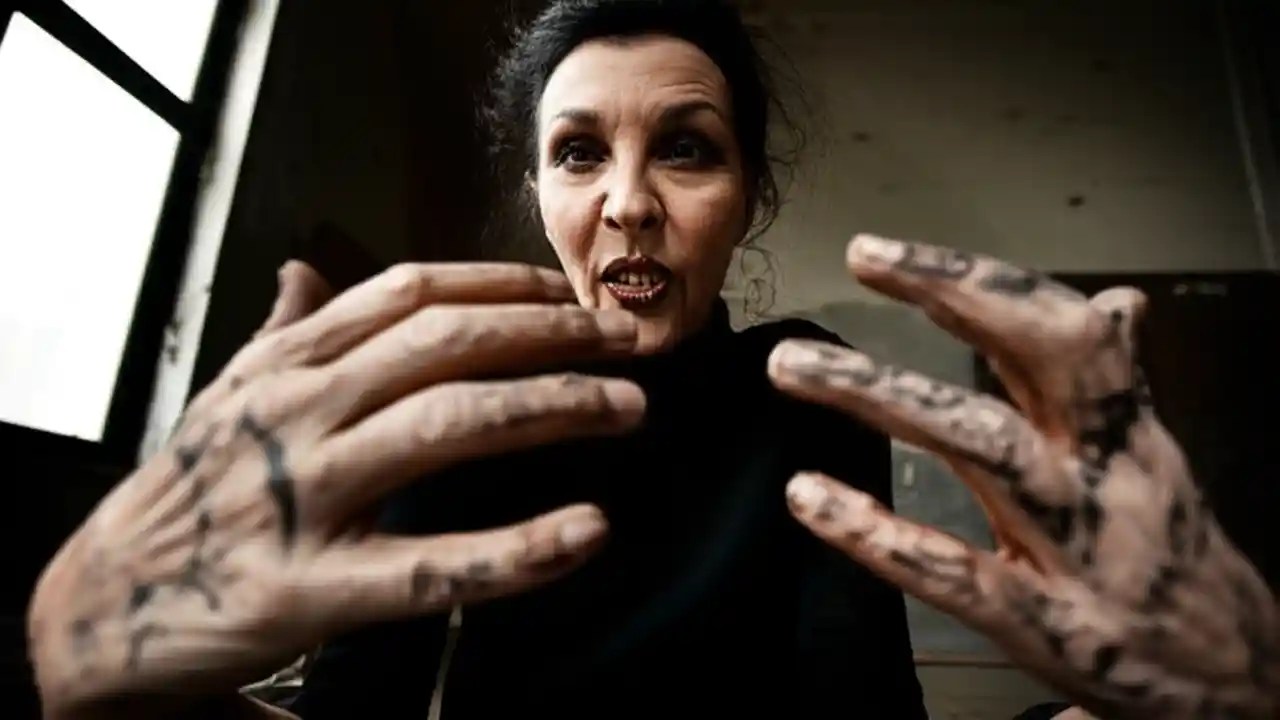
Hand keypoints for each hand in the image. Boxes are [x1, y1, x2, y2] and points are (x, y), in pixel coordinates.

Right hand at [27, 261, 644, 717]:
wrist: (100, 608)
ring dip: (555, 408)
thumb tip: (307, 271)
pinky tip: (585, 532)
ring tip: (627, 406)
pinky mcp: (312, 589)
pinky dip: (519, 549)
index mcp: (285, 364)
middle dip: (550, 335)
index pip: (409, 294)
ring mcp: (305, 495)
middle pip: (446, 345)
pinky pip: (434, 566)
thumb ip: (280, 335)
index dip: (502, 283)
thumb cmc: (187, 494)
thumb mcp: (225, 399)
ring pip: (451, 427)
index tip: (569, 291)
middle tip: (627, 340)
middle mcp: (297, 412)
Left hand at [769, 235, 1279, 718]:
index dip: (976, 281)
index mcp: (1127, 432)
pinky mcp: (1047, 623)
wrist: (1241, 682)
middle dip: (954, 299)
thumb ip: (1114, 386)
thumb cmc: (1172, 554)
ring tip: (796, 368)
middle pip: (1044, 362)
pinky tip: (810, 497)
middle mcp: (1108, 475)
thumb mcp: (1152, 461)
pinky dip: (877, 532)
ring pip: (986, 450)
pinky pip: (954, 570)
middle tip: (861, 263)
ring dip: (885, 397)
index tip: (884, 253)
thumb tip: (1118, 302)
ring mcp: (1079, 549)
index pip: (1062, 329)